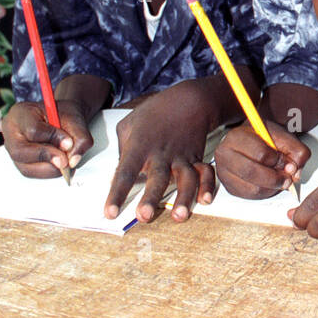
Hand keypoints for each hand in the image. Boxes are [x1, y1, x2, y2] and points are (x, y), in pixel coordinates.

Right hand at [2, 99, 92, 178]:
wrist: (57, 118)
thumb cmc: (61, 116)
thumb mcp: (75, 118)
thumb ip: (79, 137)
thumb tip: (73, 160)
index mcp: (20, 113)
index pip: (32, 129)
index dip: (52, 138)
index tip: (69, 143)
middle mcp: (10, 133)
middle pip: (20, 151)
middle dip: (46, 157)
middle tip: (65, 161)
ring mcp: (12, 150)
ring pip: (25, 168)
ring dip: (50, 168)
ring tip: (65, 161)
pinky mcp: (20, 163)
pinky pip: (32, 173)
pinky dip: (49, 172)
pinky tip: (60, 165)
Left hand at [104, 84, 218, 223]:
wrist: (188, 100)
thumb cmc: (154, 113)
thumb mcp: (128, 125)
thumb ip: (122, 151)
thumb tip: (118, 173)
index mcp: (140, 146)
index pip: (125, 173)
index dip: (117, 193)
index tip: (110, 213)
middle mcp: (161, 154)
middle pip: (157, 178)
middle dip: (151, 198)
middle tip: (145, 216)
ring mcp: (181, 157)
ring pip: (184, 180)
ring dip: (183, 199)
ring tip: (179, 216)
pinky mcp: (196, 158)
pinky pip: (205, 173)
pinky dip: (207, 186)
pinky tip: (205, 200)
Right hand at [214, 120, 308, 199]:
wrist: (250, 141)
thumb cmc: (264, 138)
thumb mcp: (281, 136)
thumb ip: (294, 149)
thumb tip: (295, 170)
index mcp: (236, 137)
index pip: (260, 154)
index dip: (278, 160)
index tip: (288, 162)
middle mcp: (224, 155)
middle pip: (252, 173)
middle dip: (276, 178)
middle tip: (288, 177)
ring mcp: (224, 173)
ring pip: (253, 188)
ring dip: (273, 187)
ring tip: (281, 179)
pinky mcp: (230, 187)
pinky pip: (251, 196)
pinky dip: (266, 192)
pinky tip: (271, 183)